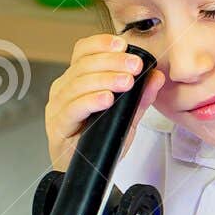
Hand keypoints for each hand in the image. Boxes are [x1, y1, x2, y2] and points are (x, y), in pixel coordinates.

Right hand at [44, 34, 164, 171]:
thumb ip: (140, 97)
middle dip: (112, 62)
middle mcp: (64, 88)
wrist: (87, 170)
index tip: (123, 44)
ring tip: (126, 83)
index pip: (83, 51)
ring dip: (104, 80)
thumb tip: (157, 76)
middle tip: (134, 66)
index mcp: (77, 79)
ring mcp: (58, 106)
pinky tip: (106, 99)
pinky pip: (72, 108)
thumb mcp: (126, 116)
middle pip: (83, 65)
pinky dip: (90, 101)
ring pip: (78, 84)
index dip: (101, 44)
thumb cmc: (100, 140)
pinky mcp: (58, 125)